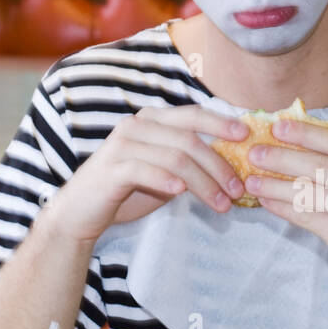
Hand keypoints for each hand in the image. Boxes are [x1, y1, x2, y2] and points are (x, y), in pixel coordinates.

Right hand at [49, 104, 248, 242]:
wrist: (80, 213)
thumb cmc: (126, 191)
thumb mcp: (164, 173)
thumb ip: (188, 163)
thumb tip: (230, 166)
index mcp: (151, 121)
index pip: (192, 115)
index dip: (220, 122)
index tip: (246, 135)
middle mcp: (136, 126)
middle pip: (189, 140)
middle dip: (219, 166)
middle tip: (238, 190)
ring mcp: (122, 146)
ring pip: (174, 158)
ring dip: (203, 182)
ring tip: (222, 204)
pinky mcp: (111, 168)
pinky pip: (145, 170)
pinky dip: (166, 180)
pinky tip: (181, 192)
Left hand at [243, 118, 327, 300]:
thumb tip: (304, 141)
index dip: (304, 133)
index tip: (276, 126)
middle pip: (320, 165)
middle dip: (281, 157)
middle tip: (254, 152)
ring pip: (309, 192)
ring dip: (274, 184)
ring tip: (251, 178)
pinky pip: (307, 216)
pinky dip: (283, 207)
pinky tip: (266, 200)